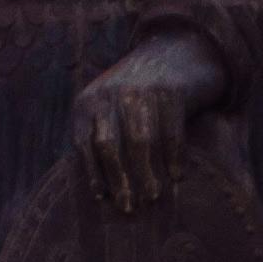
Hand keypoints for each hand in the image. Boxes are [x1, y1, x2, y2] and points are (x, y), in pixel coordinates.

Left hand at [70, 29, 223, 214]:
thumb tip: (101, 190)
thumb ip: (100, 134)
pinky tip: (178, 176)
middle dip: (119, 178)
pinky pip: (171, 132)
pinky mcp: (171, 92)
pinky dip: (174, 157)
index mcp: (89, 100)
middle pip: (110, 144)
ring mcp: (142, 91)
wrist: (175, 54)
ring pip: (140, 141)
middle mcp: (111, 93)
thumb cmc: (139, 96)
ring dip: (146, 173)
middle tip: (128, 207)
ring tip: (153, 197)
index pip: (85, 142)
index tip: (102, 198)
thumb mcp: (109, 107)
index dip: (93, 172)